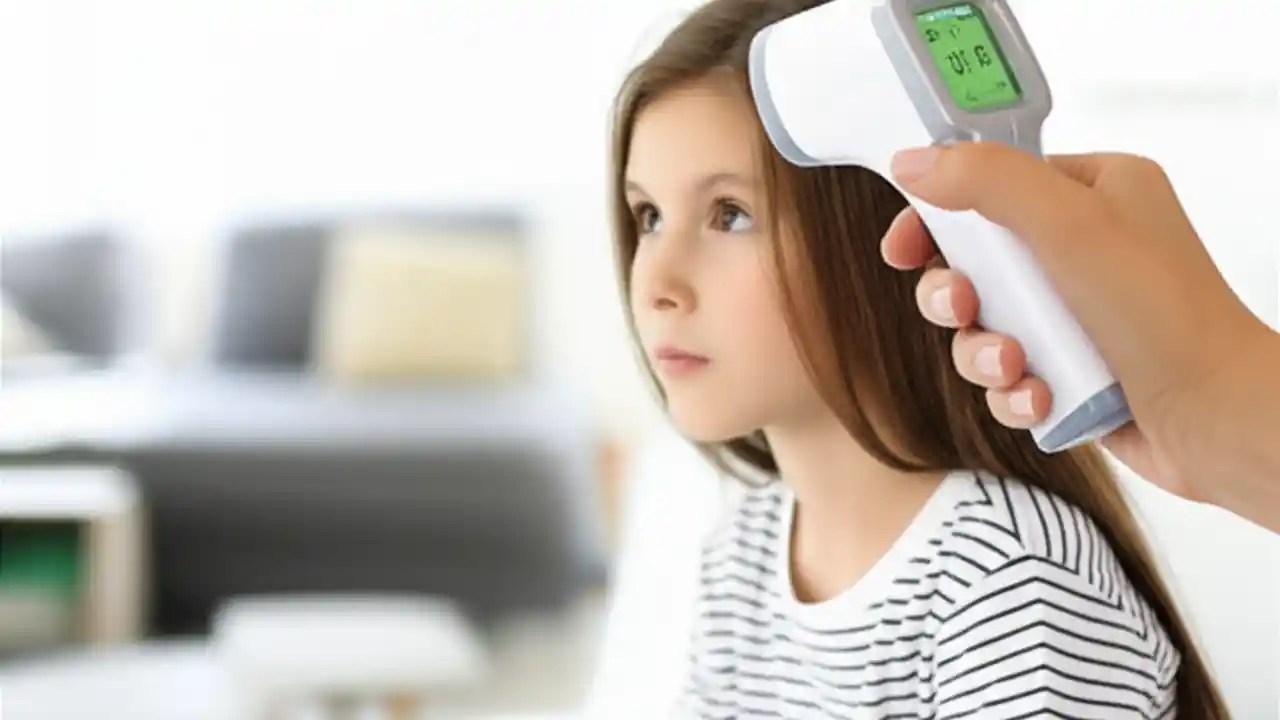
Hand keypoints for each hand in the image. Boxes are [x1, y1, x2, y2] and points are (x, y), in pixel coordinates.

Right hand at [882, 142, 1274, 508]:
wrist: (1218, 420)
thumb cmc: (1167, 318)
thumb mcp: (1069, 224)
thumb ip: (986, 181)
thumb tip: (914, 162)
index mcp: (1095, 191)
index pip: (990, 184)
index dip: (937, 216)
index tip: (904, 248)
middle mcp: (1085, 248)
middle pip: (973, 261)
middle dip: (956, 296)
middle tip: (963, 309)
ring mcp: (1077, 312)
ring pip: (982, 326)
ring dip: (983, 353)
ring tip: (1015, 368)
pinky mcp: (1071, 369)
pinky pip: (1007, 375)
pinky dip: (1014, 391)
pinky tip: (1040, 398)